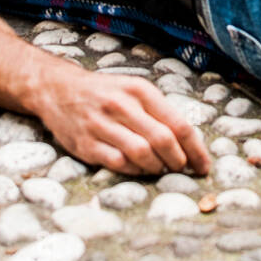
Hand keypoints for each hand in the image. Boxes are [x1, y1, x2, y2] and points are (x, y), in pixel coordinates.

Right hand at [34, 67, 210, 176]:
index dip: (195, 149)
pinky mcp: (85, 143)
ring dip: (157, 168)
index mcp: (139, 90)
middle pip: (162, 140)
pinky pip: (118, 163)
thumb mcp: (133, 90)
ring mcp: (101, 124)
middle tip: (182, 170)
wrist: (57, 89)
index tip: (203, 165)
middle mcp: (121, 105)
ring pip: (141, 154)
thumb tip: (188, 144)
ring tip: (160, 169)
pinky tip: (138, 169)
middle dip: (178, 161)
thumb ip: (159, 112)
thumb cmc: (105, 93)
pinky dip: (134, 171)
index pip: (177, 123)